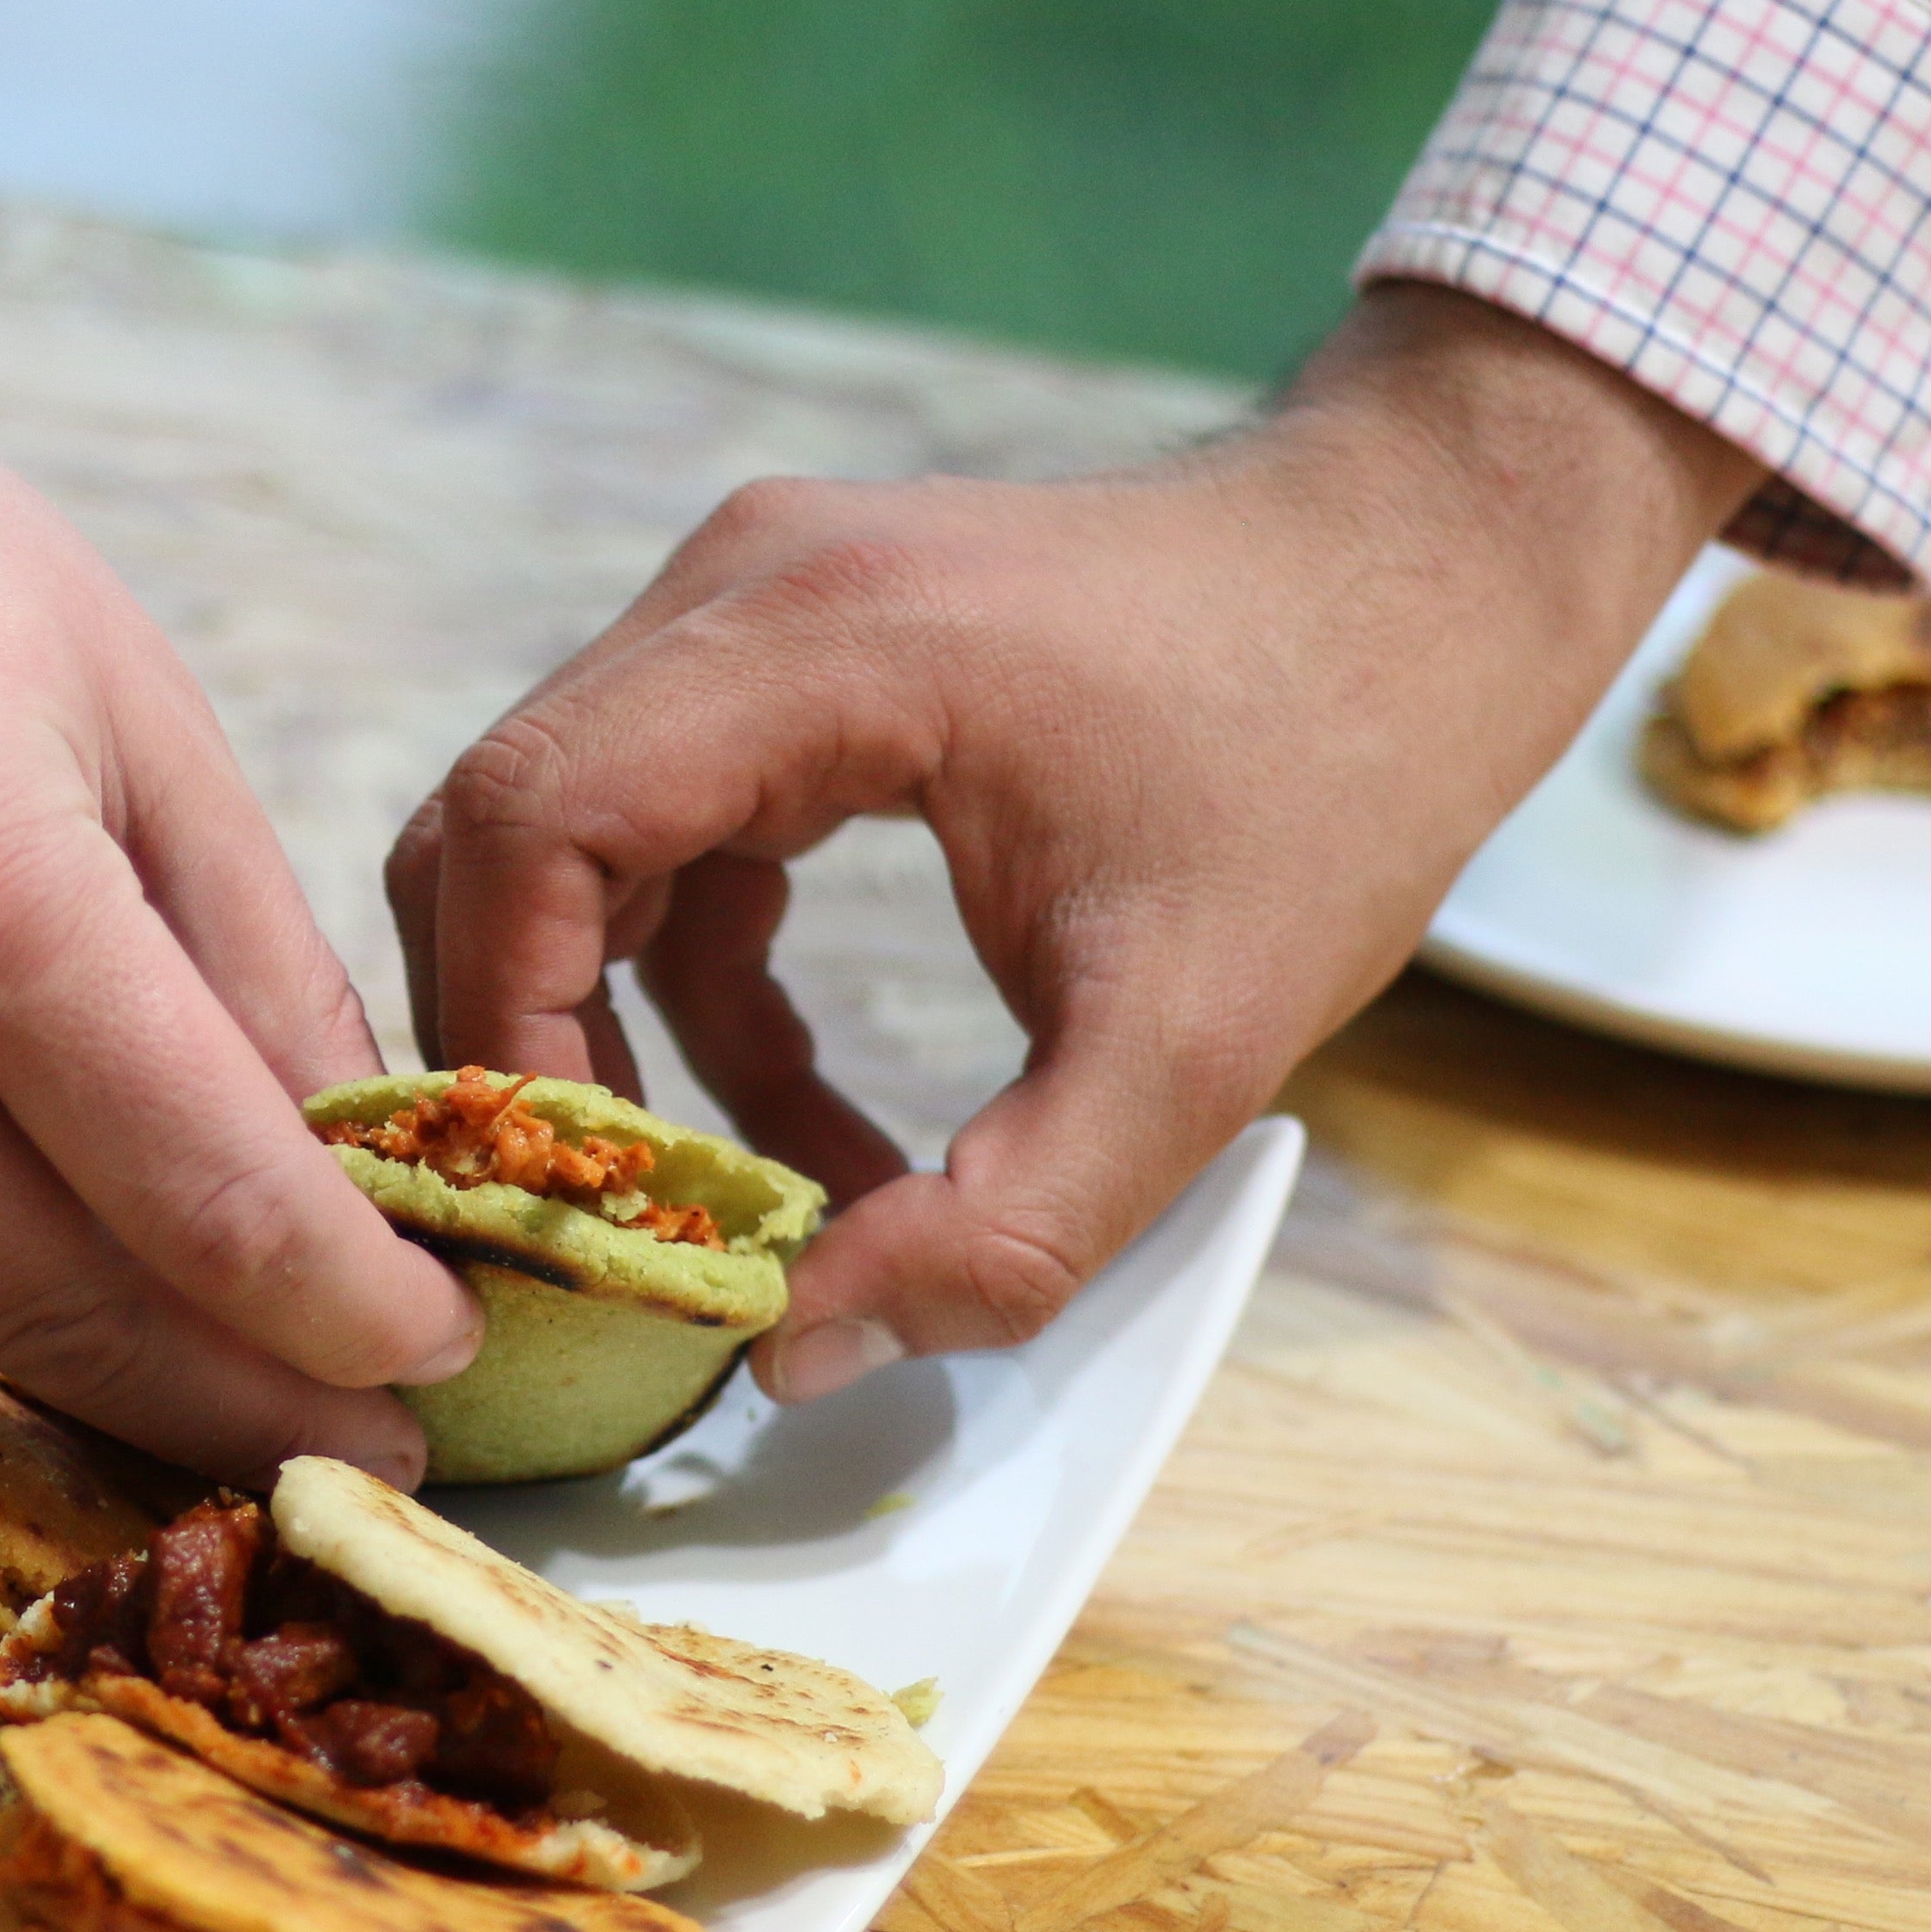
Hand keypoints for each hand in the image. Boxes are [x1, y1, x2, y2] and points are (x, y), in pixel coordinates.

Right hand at [0, 248, 478, 1484]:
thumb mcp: (118, 694)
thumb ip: (252, 955)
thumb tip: (359, 1180)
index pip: (213, 1208)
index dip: (351, 1320)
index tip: (438, 1363)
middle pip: (71, 1321)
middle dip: (241, 1402)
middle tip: (359, 1452)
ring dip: (48, 1294)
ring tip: (120, 1222)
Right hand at [389, 286, 1753, 1398]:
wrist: (1429, 575)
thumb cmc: (1332, 763)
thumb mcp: (1188, 1046)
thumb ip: (999, 1230)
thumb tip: (795, 1356)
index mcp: (819, 637)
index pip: (528, 820)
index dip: (506, 1024)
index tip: (562, 1194)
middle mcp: (747, 584)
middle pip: (501, 822)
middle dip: (530, 1044)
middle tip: (598, 1224)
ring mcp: (759, 600)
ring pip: (564, 832)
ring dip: (616, 1028)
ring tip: (731, 1203)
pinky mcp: (793, 647)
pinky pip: (657, 825)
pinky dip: (689, 978)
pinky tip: (797, 1116)